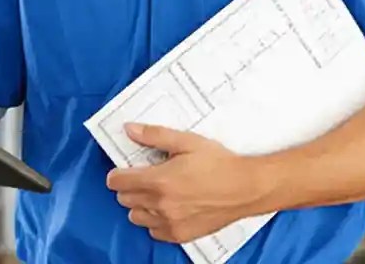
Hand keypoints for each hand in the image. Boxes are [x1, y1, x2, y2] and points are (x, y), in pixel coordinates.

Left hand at [106, 123, 266, 243]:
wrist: (246, 188)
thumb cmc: (219, 163)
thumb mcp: (186, 141)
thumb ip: (154, 136)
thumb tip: (129, 130)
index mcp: (159, 180)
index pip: (118, 182)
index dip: (117, 174)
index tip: (123, 170)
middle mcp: (161, 205)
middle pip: (124, 200)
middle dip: (129, 187)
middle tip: (145, 178)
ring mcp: (170, 222)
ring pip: (136, 217)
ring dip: (140, 205)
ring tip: (156, 194)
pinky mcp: (181, 234)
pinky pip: (154, 232)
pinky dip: (155, 221)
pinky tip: (168, 209)